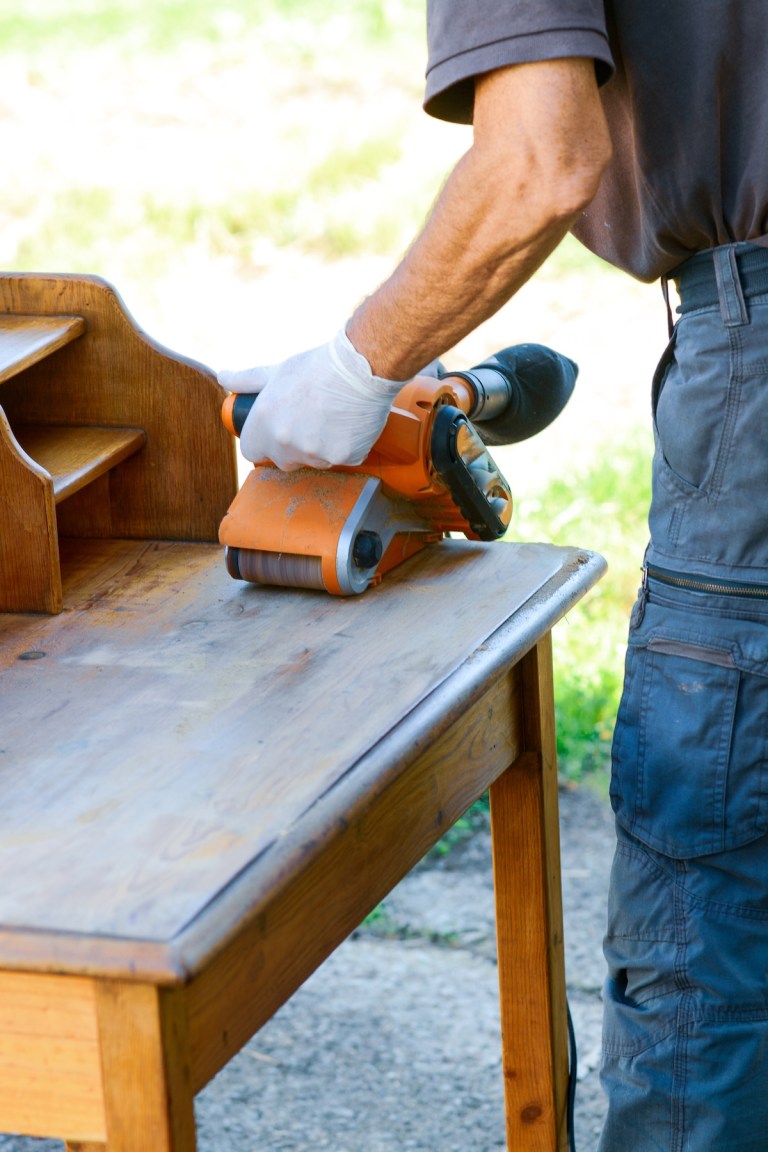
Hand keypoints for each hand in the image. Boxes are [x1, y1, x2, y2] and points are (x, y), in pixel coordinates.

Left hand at [217, 329, 403, 470]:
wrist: (360, 367)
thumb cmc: (318, 366)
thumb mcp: (278, 371)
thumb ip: (247, 380)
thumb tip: (224, 378)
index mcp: (265, 423)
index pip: (251, 451)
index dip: (261, 443)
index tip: (271, 434)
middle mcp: (286, 444)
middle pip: (282, 461)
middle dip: (290, 447)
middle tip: (306, 421)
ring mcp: (316, 454)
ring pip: (313, 461)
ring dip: (318, 448)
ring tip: (329, 417)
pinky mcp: (343, 458)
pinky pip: (340, 459)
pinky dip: (343, 447)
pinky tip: (347, 424)